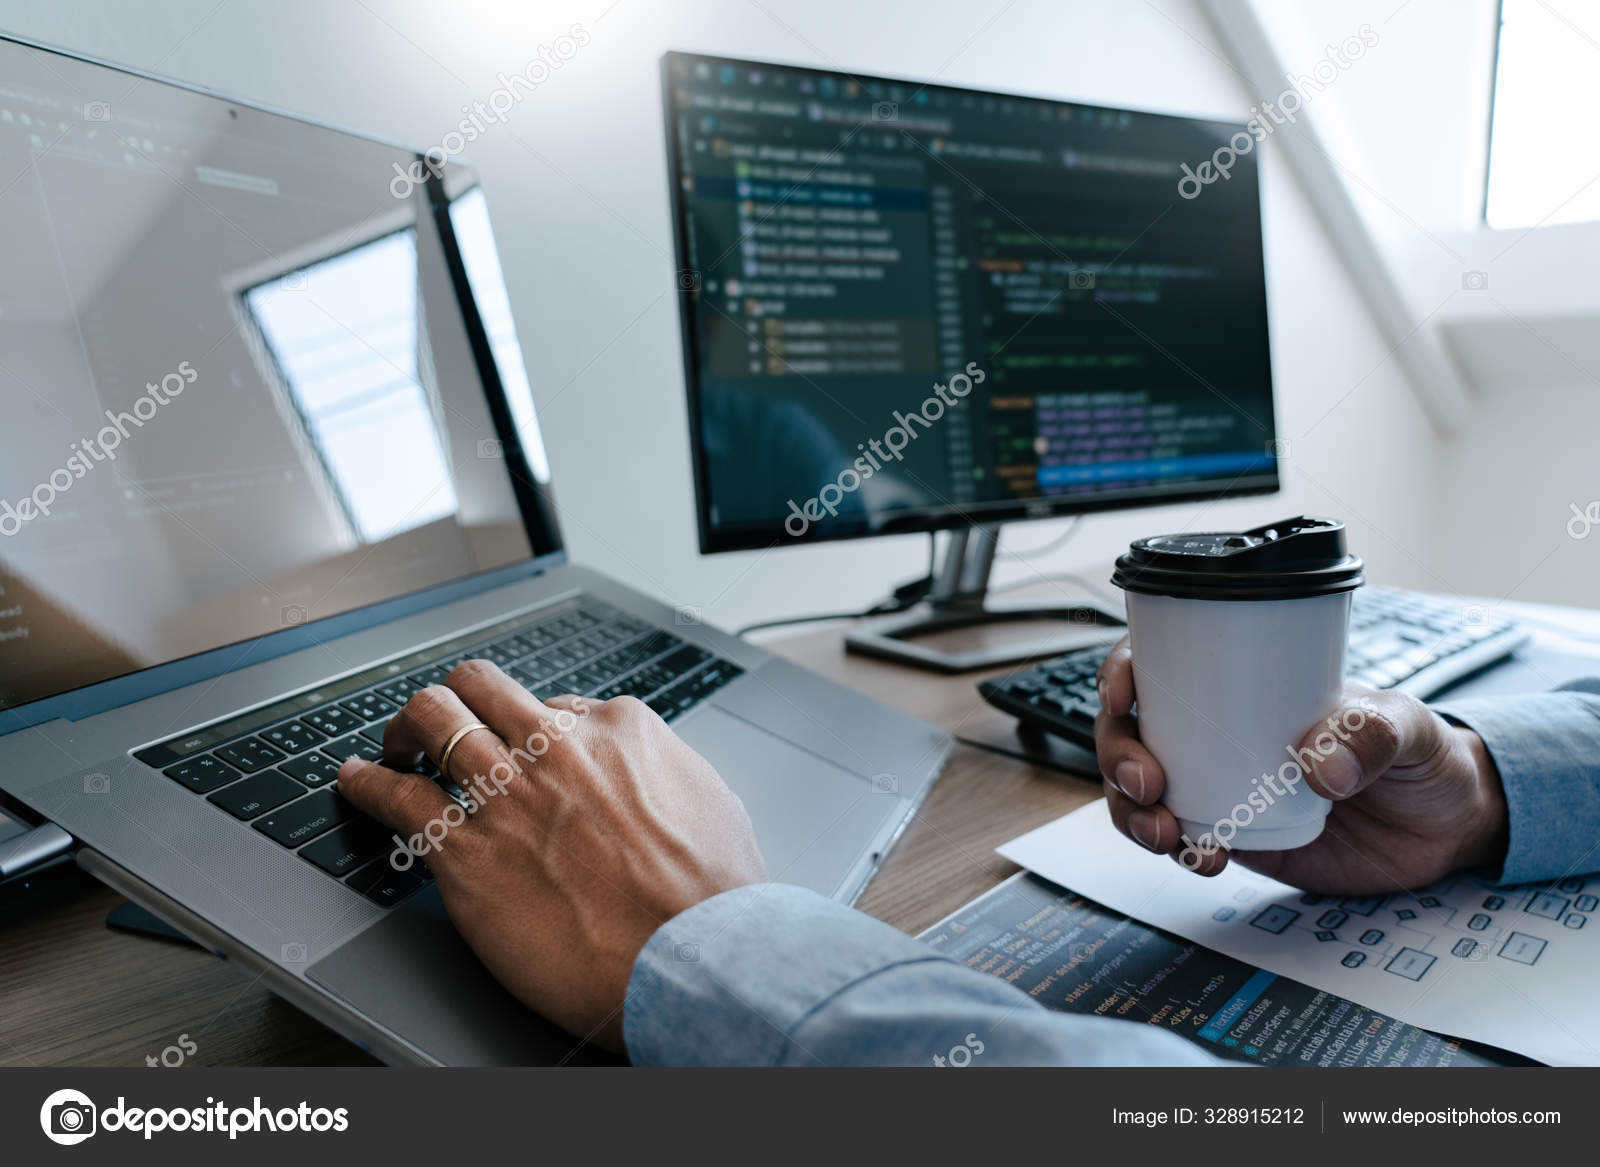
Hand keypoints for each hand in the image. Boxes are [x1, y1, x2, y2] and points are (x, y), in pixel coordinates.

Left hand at [336, 660, 768, 1050]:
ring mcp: (509, 794)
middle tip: (440, 726)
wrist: (694, 961)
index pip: (553, 705)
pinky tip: (357, 782)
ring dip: (406, 730)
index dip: (530, 730)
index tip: (518, 751)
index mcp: (620, 731)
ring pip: (431, 718)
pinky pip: (396, 795)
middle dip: (456, 700)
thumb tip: (645, 774)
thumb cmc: (714, 900)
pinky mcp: (467, 851)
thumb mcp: (709, 802)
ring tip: (395, 746)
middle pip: (480, 687)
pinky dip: (366, 783)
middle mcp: (558, 748)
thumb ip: (664, 772)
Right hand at [1092, 636, 1508, 892]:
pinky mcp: (1239, 839)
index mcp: (1246, 685)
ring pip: (1142, 793)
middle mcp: (1219, 733)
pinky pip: (1186, 843)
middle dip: (1117, 756)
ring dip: (1133, 813)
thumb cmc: (1425, 754)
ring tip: (1167, 835)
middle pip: (1133, 732)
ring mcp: (1223, 787)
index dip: (1124, 672)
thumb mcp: (1409, 725)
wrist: (1452, 828)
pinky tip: (1204, 857)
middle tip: (1147, 784)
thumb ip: (1371, 735)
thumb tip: (1315, 767)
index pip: (1164, 664)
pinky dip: (1180, 851)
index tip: (1123, 694)